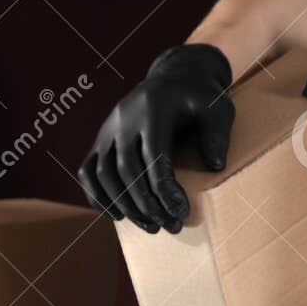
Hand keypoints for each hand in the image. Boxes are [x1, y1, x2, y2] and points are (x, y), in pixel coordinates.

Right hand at [78, 44, 234, 232]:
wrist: (175, 78)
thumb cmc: (200, 97)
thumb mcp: (218, 107)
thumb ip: (218, 134)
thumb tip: (215, 166)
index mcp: (152, 111)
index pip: (153, 157)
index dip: (165, 189)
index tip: (181, 212)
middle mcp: (123, 120)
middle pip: (127, 170)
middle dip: (148, 204)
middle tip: (170, 227)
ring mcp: (108, 130)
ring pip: (104, 174)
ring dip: (125, 205)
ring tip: (151, 227)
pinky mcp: (101, 139)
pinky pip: (88, 170)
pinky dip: (97, 195)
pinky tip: (117, 215)